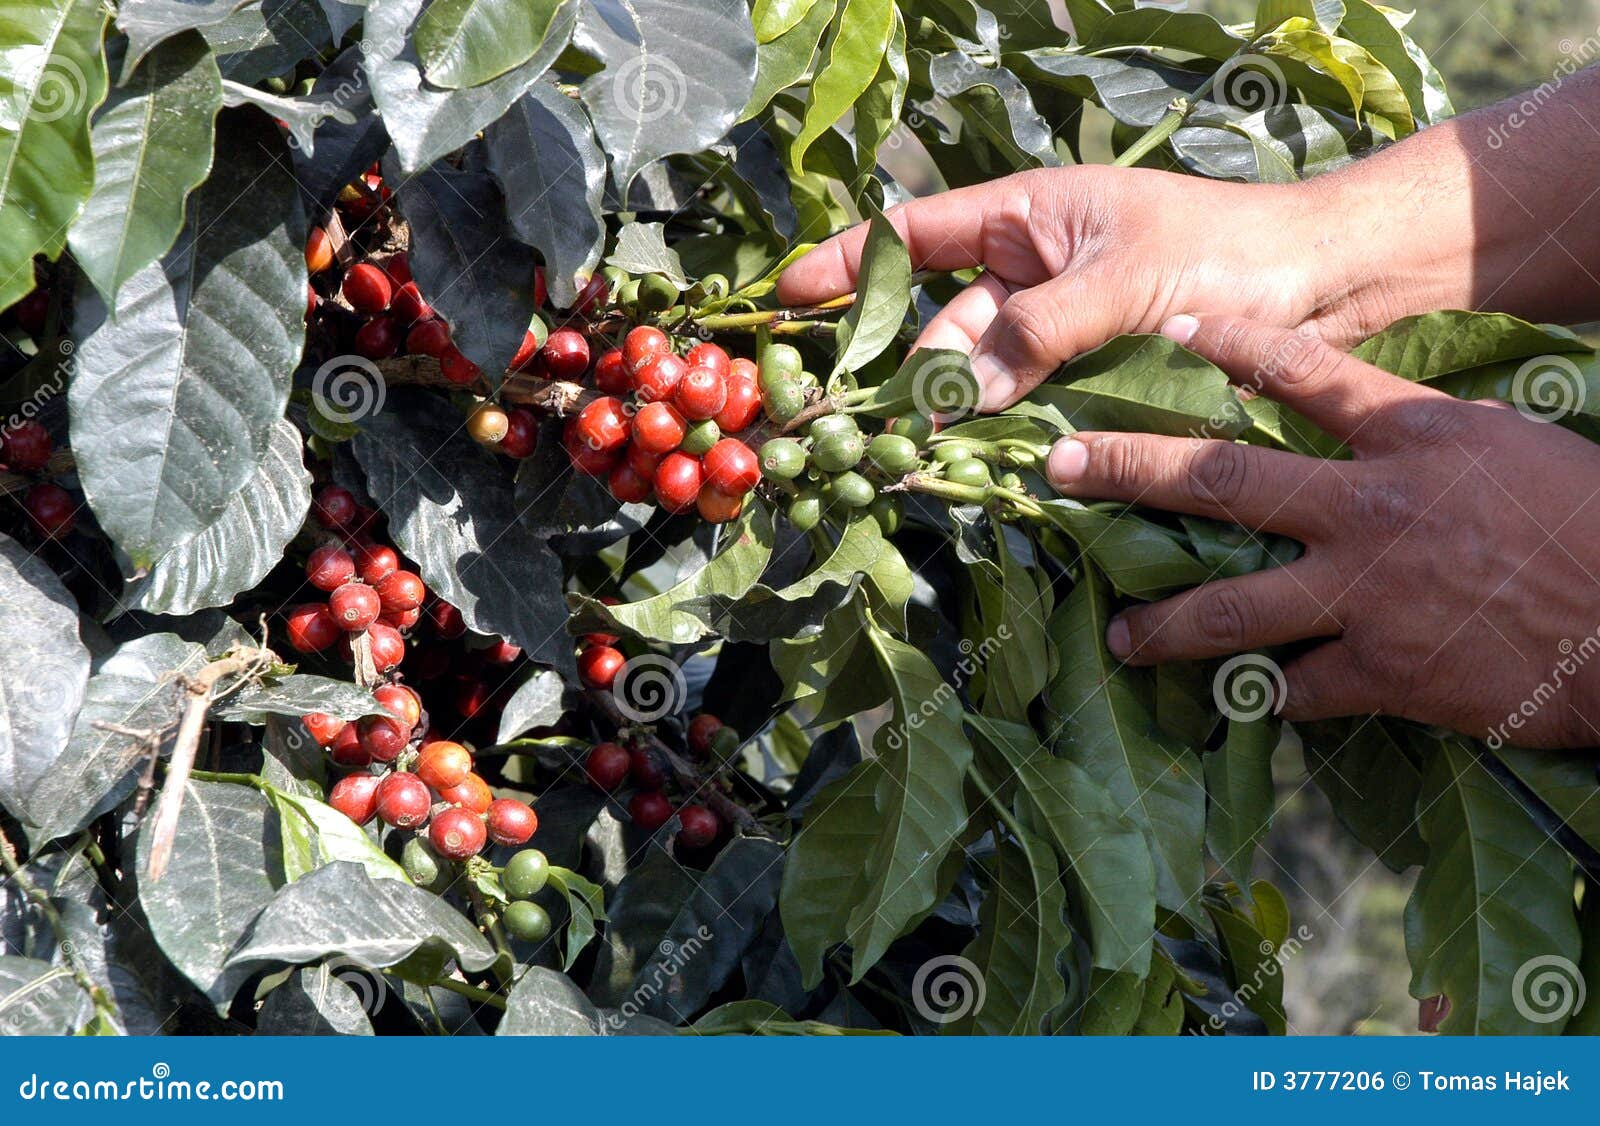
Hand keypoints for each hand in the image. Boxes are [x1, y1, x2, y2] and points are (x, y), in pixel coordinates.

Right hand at [779, 166, 1382, 409]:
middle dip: (909, 366)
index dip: (849, 263)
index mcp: (1028, 214)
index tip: (788, 296)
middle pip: (942, 320)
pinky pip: (1029, 402)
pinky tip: (985, 459)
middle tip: (868, 419)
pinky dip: (1007, 429)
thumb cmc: (1229, 251)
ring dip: (960, 408)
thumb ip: (1041, 332)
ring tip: (924, 451)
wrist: (1325, 284)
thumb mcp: (1125, 283)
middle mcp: (1031, 269)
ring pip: (983, 371)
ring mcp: (1058, 324)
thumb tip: (960, 391)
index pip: (915, 233)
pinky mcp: (1089, 372)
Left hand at [1045, 313, 1599, 748]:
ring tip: (1118, 635)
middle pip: (1222, 480)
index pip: (1304, 371)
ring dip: (1163, 622)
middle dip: (1128, 470)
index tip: (1178, 329)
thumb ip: (1423, 436)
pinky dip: (1268, 693)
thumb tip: (1363, 426)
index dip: (1235, 347)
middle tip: (1060, 467)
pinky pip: (1297, 686)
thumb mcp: (1509, 445)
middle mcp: (1370, 507)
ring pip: (1231, 606)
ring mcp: (1367, 594)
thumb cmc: (1593, 520)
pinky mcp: (1384, 671)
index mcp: (1411, 436)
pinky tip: (1241, 702)